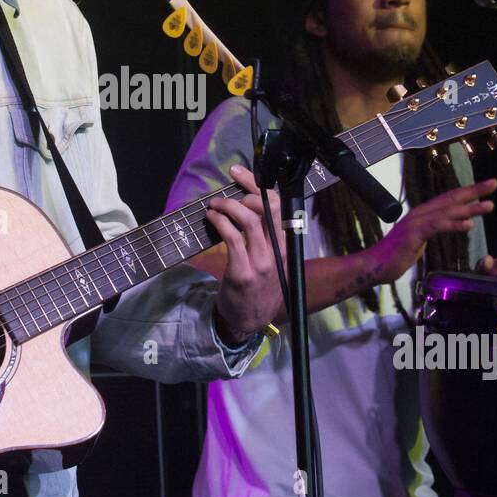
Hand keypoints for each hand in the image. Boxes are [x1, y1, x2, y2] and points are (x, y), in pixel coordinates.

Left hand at [204, 165, 285, 344]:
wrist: (249, 322)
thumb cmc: (258, 289)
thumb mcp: (273, 262)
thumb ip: (266, 238)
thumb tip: (247, 207)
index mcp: (285, 246)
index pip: (279, 206)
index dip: (260, 186)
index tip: (241, 174)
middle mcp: (277, 251)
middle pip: (267, 208)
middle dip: (246, 190)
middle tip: (227, 190)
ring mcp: (261, 262)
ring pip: (249, 220)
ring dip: (229, 206)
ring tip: (215, 205)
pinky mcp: (242, 272)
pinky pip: (232, 238)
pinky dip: (220, 223)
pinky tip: (211, 219)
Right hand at [362, 178, 496, 284]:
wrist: (375, 265)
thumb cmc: (395, 255)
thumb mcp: (419, 240)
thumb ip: (431, 230)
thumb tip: (445, 225)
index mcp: (422, 214)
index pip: (449, 199)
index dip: (468, 191)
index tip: (486, 187)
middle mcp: (420, 213)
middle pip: (451, 198)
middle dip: (474, 190)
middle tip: (494, 183)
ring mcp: (416, 223)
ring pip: (447, 211)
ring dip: (470, 208)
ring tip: (489, 205)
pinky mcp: (414, 234)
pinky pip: (437, 227)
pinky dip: (454, 224)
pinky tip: (469, 225)